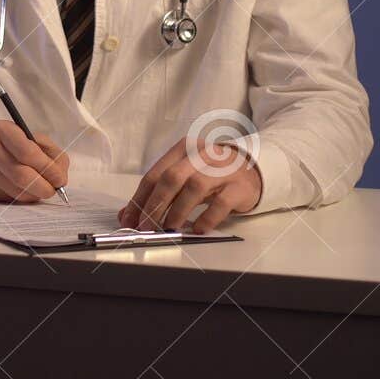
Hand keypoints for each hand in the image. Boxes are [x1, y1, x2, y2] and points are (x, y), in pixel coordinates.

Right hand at [0, 122, 68, 202]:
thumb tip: (59, 178)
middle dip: (44, 187)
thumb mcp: (25, 136)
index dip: (49, 169)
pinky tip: (22, 190)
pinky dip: (22, 198)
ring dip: (35, 194)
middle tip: (53, 190)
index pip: (29, 153)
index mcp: (2, 130)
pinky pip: (9, 200)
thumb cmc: (7, 144)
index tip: (60, 179)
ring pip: (17, 192)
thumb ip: (47, 152)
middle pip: (22, 176)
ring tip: (39, 188)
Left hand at [120, 138, 261, 232]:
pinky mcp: (239, 186)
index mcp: (183, 149)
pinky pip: (221, 203)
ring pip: (194, 187)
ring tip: (169, 228)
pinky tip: (198, 229)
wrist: (252, 171)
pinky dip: (207, 218)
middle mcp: (202, 155)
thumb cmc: (211, 175)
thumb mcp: (184, 179)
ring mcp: (223, 169)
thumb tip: (128, 215)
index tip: (129, 219)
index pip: (154, 174)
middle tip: (146, 226)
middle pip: (171, 178)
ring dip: (178, 211)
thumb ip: (157, 194)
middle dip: (155, 205)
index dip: (139, 199)